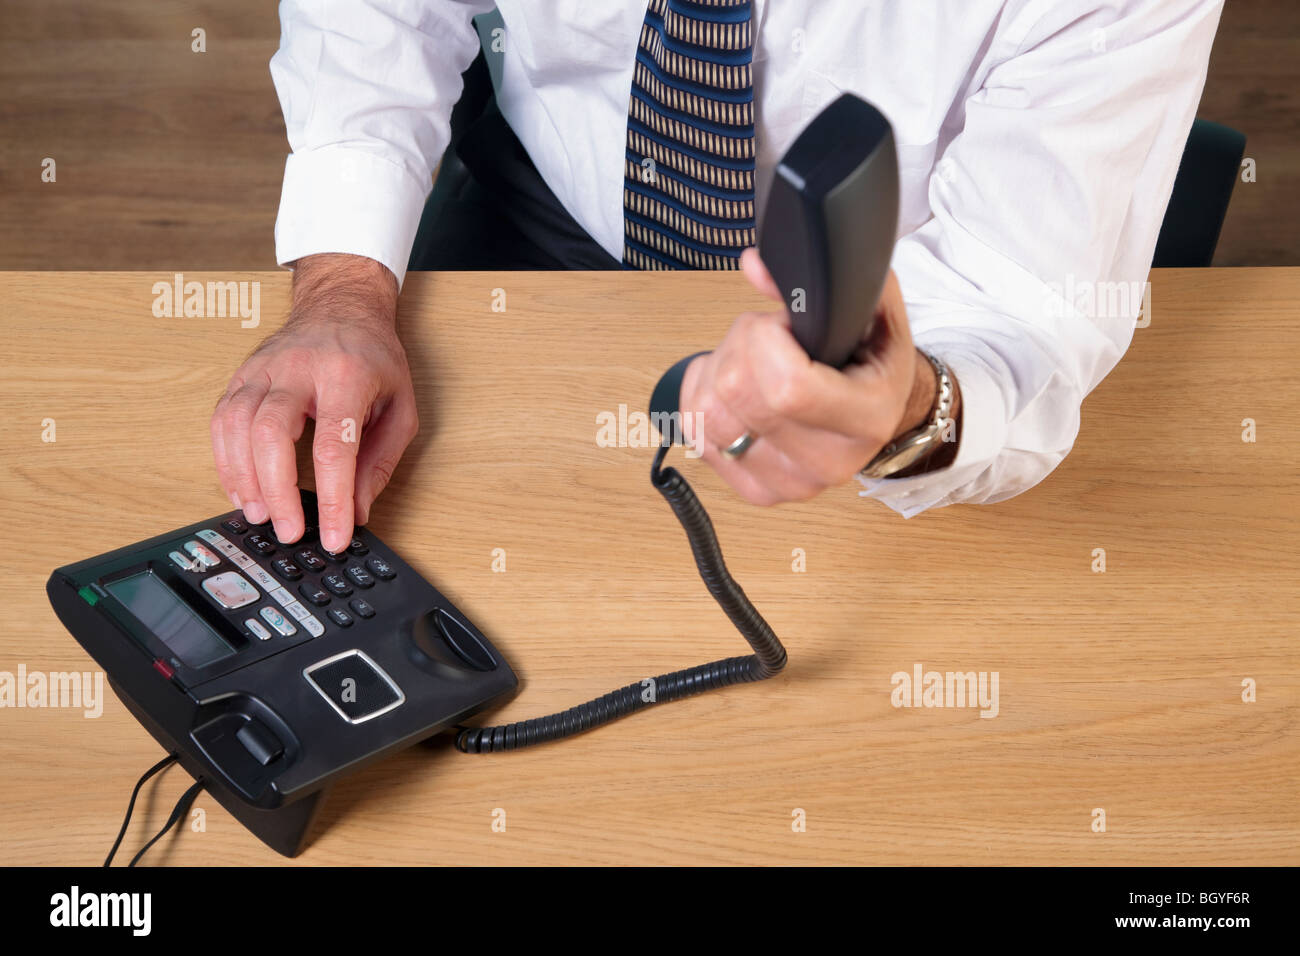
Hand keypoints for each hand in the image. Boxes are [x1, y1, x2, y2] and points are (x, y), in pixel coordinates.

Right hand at [210, 253, 418, 551]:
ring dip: (244, 479)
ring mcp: (263, 368)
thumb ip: (380, 461)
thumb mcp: (400, 408)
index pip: (334, 445)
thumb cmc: (374, 357)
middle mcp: (299, 368)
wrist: (342, 305)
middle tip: (289, 530)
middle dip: (277, 490)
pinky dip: (226, 461)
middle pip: (271, 433)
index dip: (333, 497)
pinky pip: (221, 421)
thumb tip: (357, 511)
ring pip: (236, 426)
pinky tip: (242, 490)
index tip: (334, 535)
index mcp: (347, 375)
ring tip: (261, 515)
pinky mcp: (242, 375)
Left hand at [678, 248, 939, 504]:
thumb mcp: (874, 312)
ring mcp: (788, 484)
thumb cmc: (873, 364)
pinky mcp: (755, 491)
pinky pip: (693, 432)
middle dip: (740, 343)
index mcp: (866, 419)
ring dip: (717, 370)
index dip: (766, 338)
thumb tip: (753, 266)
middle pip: (737, 392)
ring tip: (752, 361)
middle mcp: (827, 463)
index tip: (784, 323)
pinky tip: (733, 388)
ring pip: (705, 412)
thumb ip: (828, 281)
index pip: (788, 386)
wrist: (878, 418)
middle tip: (768, 338)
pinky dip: (700, 398)